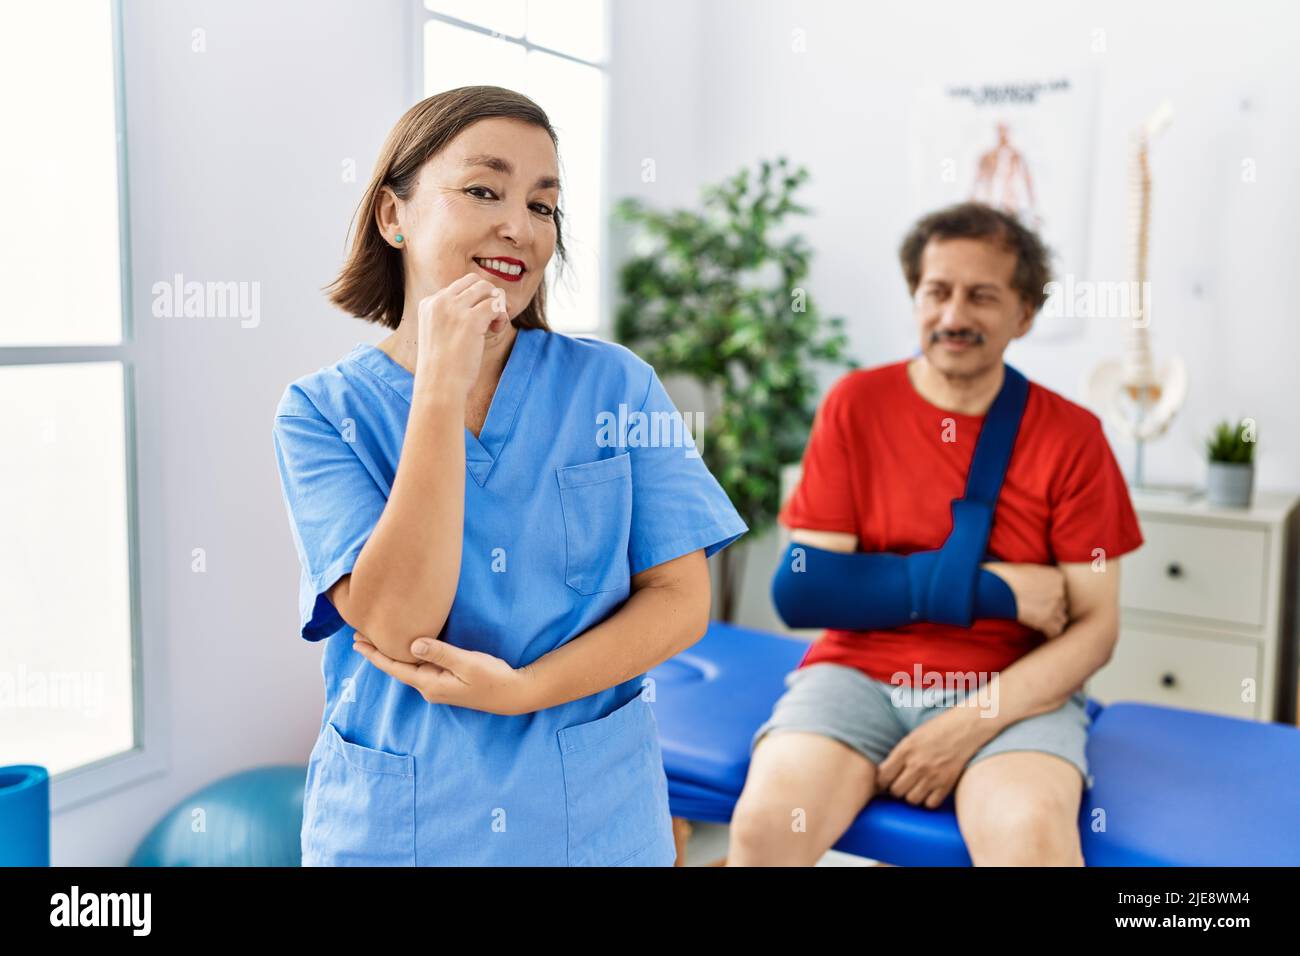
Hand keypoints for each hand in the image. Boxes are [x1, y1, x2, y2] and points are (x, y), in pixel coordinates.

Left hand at [352, 633, 535, 715]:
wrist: (514, 693)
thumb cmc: (493, 677)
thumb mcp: (467, 663)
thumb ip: (440, 653)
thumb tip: (412, 645)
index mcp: (430, 684)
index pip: (395, 668)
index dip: (375, 655)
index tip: (357, 642)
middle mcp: (429, 687)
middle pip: (397, 668)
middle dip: (378, 652)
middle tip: (359, 636)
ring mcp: (438, 686)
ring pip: (408, 667)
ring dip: (392, 654)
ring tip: (377, 639)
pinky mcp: (447, 682)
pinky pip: (420, 667)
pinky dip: (408, 656)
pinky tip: (406, 648)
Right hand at [413, 274, 509, 395]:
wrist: (438, 386)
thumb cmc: (441, 367)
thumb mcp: (438, 334)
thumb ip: (451, 318)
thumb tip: (482, 306)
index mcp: (429, 303)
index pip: (459, 286)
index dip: (474, 300)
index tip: (477, 321)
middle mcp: (440, 301)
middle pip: (475, 281)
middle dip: (488, 296)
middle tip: (490, 318)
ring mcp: (455, 309)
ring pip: (487, 289)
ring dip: (497, 304)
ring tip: (493, 325)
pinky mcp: (471, 320)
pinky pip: (496, 304)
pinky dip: (501, 316)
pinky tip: (495, 330)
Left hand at [875, 705, 989, 807]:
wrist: (966, 727)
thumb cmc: (938, 729)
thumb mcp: (913, 737)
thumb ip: (899, 755)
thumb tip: (885, 773)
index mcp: (905, 750)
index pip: (883, 776)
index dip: (881, 782)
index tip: (886, 781)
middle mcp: (917, 764)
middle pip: (896, 791)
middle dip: (896, 789)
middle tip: (901, 784)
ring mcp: (932, 776)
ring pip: (912, 800)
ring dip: (912, 795)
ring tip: (916, 787)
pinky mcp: (947, 784)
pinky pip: (930, 804)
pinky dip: (928, 800)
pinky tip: (929, 791)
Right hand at [983, 562, 1068, 637]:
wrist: (998, 586)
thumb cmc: (1008, 575)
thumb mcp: (1029, 570)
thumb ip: (1041, 577)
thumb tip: (1038, 585)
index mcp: (1057, 576)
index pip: (1061, 588)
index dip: (1050, 593)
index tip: (1040, 596)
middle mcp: (1059, 591)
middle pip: (1062, 603)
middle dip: (1052, 607)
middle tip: (1037, 608)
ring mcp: (1054, 607)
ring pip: (1061, 618)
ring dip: (1052, 620)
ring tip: (1040, 620)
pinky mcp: (1046, 621)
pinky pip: (1055, 631)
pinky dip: (1049, 632)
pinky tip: (1041, 630)